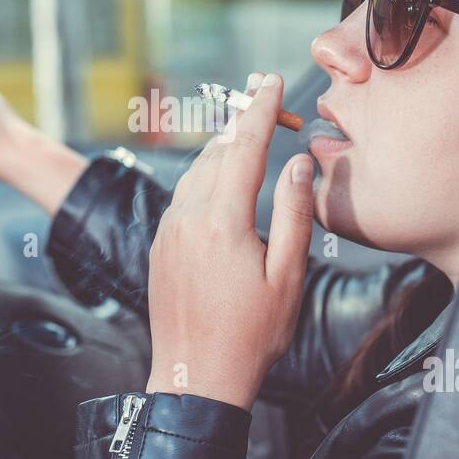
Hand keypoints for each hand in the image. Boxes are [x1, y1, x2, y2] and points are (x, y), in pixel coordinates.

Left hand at [144, 72, 315, 410]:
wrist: (195, 378)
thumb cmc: (251, 335)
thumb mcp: (287, 276)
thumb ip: (294, 214)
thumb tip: (298, 164)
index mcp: (221, 222)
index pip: (244, 148)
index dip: (261, 110)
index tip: (271, 80)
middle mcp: (187, 218)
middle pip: (217, 151)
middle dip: (243, 120)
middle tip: (267, 96)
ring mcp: (168, 231)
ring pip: (195, 170)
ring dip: (222, 145)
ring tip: (247, 128)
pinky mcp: (159, 246)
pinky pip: (181, 194)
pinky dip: (204, 174)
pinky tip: (219, 178)